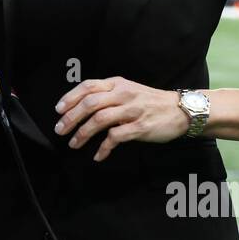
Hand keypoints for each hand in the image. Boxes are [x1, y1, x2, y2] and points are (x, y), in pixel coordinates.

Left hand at [55, 77, 190, 161]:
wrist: (180, 110)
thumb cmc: (150, 102)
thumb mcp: (128, 90)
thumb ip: (107, 94)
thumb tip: (80, 106)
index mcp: (118, 84)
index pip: (88, 86)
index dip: (70, 98)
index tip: (58, 110)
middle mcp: (123, 94)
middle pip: (90, 103)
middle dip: (71, 118)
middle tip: (60, 130)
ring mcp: (132, 111)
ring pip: (100, 119)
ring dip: (83, 133)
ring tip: (74, 144)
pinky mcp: (140, 127)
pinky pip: (116, 137)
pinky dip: (104, 147)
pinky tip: (98, 155)